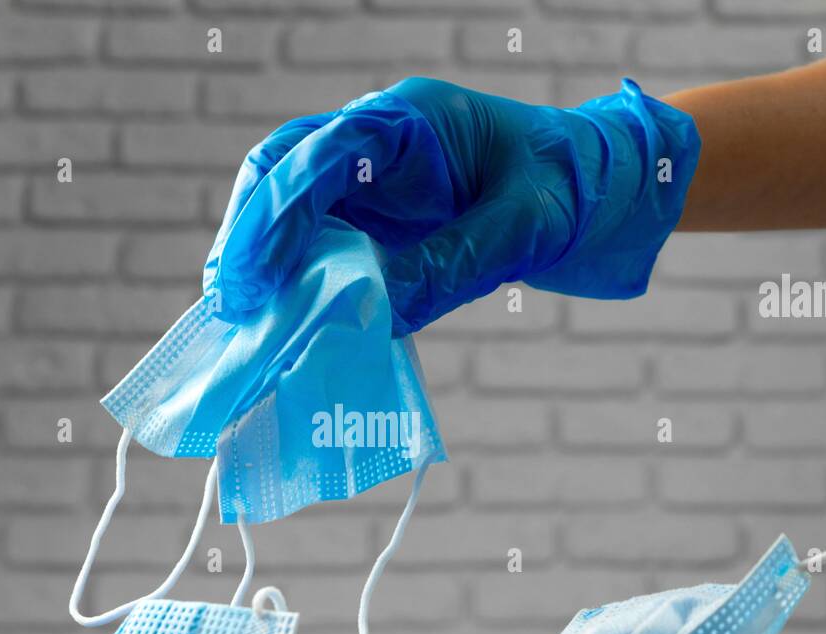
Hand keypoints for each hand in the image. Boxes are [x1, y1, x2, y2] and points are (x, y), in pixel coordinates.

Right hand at [204, 77, 698, 334]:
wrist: (593, 189)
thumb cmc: (567, 190)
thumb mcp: (520, 229)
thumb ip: (449, 264)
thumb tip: (372, 312)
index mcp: (408, 122)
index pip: (321, 155)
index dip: (275, 212)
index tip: (250, 274)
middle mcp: (374, 144)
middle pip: (283, 176)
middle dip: (250, 238)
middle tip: (231, 305)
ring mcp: (369, 180)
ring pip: (290, 210)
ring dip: (262, 262)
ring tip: (242, 320)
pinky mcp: (373, 217)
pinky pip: (317, 243)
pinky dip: (295, 279)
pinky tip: (282, 318)